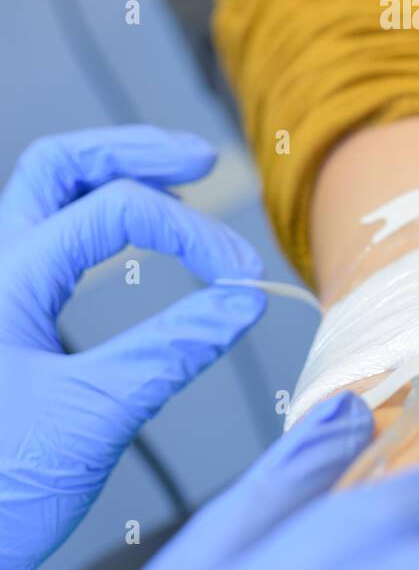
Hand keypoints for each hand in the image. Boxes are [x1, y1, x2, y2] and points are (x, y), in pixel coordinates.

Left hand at [0, 126, 265, 569]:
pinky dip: (100, 220)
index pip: (110, 211)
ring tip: (177, 182)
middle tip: (199, 161)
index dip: (188, 232)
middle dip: (134, 151)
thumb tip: (244, 302)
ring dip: (115, 175)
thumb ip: (170, 352)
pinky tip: (138, 238)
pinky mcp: (6, 319)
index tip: (242, 275)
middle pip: (60, 166)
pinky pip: (51, 239)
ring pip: (51, 194)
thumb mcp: (94, 418)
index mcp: (4, 283)